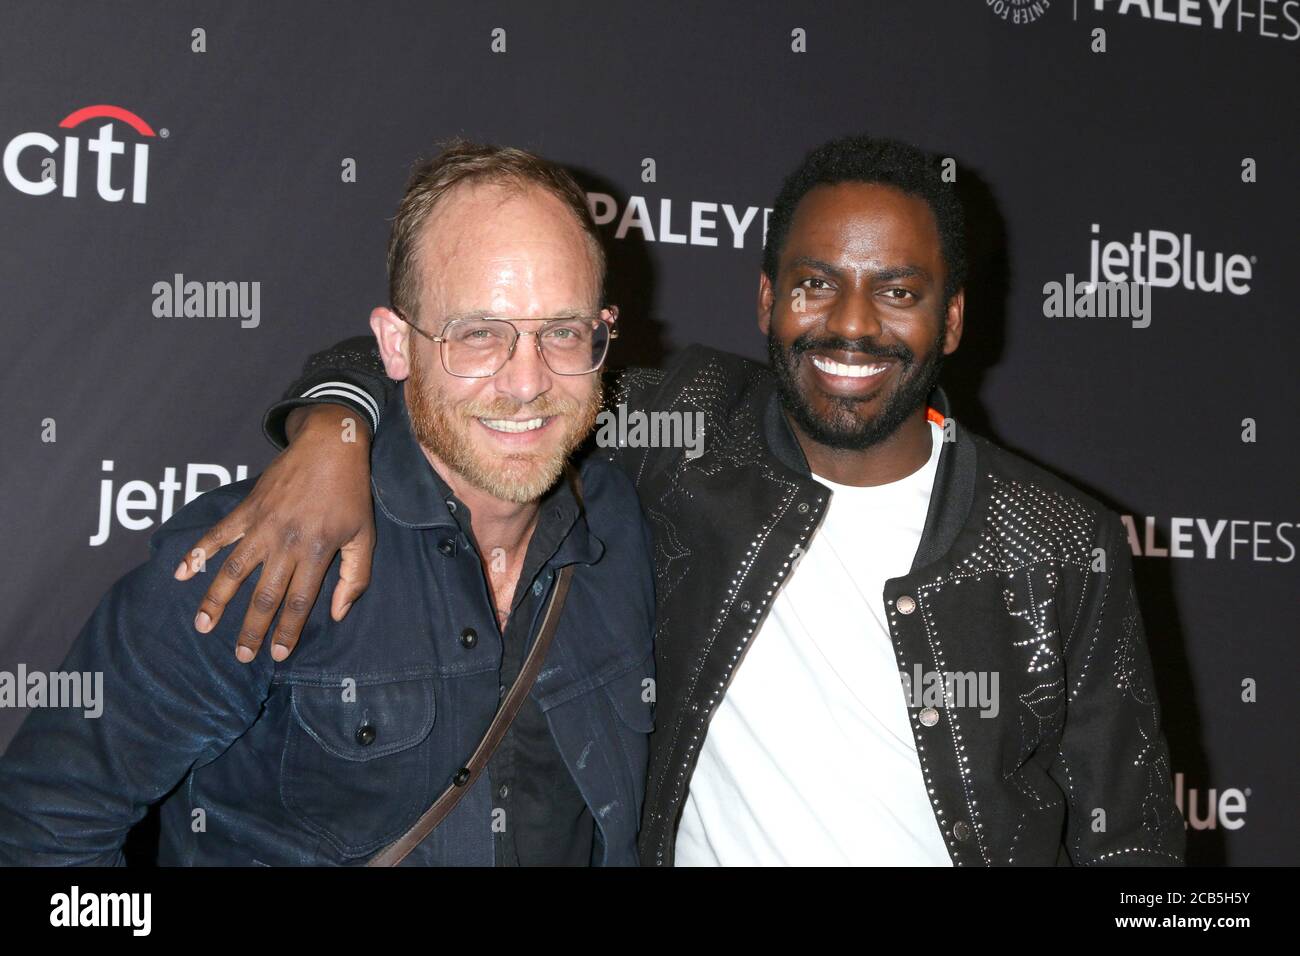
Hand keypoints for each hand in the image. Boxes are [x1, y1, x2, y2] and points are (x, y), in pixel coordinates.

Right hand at [174, 404, 375, 661]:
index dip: (287, 631)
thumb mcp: (365, 535)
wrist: (330, 445)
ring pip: (234, 571)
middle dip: (252, 629)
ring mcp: (262, 525)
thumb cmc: (351, 493)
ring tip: (204, 627)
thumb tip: (338, 614)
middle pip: (264, 595)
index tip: (277, 655)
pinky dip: (196, 553)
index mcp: (317, 550)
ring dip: (216, 600)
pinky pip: (217, 534)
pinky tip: (180, 574)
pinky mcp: (247, 508)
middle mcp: (286, 542)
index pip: (298, 601)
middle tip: (242, 656)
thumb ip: (355, 577)